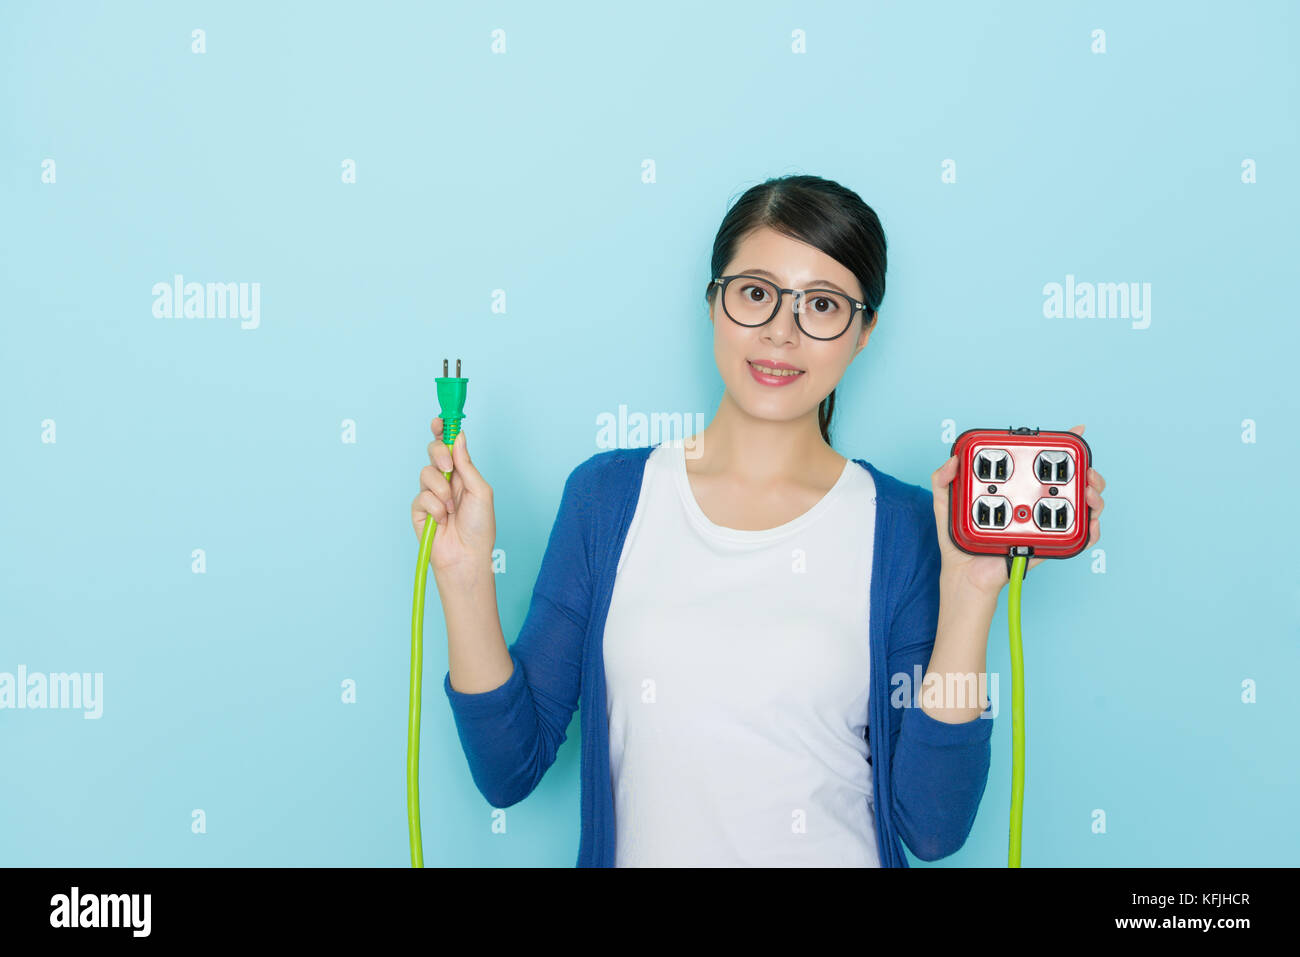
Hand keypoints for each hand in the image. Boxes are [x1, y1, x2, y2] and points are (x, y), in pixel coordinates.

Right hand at [410, 417, 496, 581]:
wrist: (467, 556)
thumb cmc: (480, 527)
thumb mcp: (480, 491)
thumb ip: (466, 464)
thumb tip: (458, 437)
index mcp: (462, 473)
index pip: (450, 446)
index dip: (443, 430)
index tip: (440, 419)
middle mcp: (446, 480)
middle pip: (433, 451)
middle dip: (438, 454)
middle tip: (447, 466)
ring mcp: (431, 494)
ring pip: (425, 473)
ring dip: (441, 490)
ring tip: (452, 508)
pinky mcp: (419, 510)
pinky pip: (421, 497)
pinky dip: (434, 508)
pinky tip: (442, 520)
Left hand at [931, 424, 1105, 594]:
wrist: (964, 575)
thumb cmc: (959, 542)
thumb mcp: (946, 504)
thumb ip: (943, 479)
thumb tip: (953, 459)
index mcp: (1015, 489)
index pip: (1043, 464)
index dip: (1064, 448)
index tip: (1077, 432)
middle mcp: (1034, 504)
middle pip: (1073, 483)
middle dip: (1087, 472)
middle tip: (1085, 470)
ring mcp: (1045, 524)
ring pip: (1082, 506)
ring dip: (1094, 496)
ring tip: (1088, 492)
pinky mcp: (1049, 545)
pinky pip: (1078, 538)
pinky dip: (1091, 531)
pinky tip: (1090, 522)